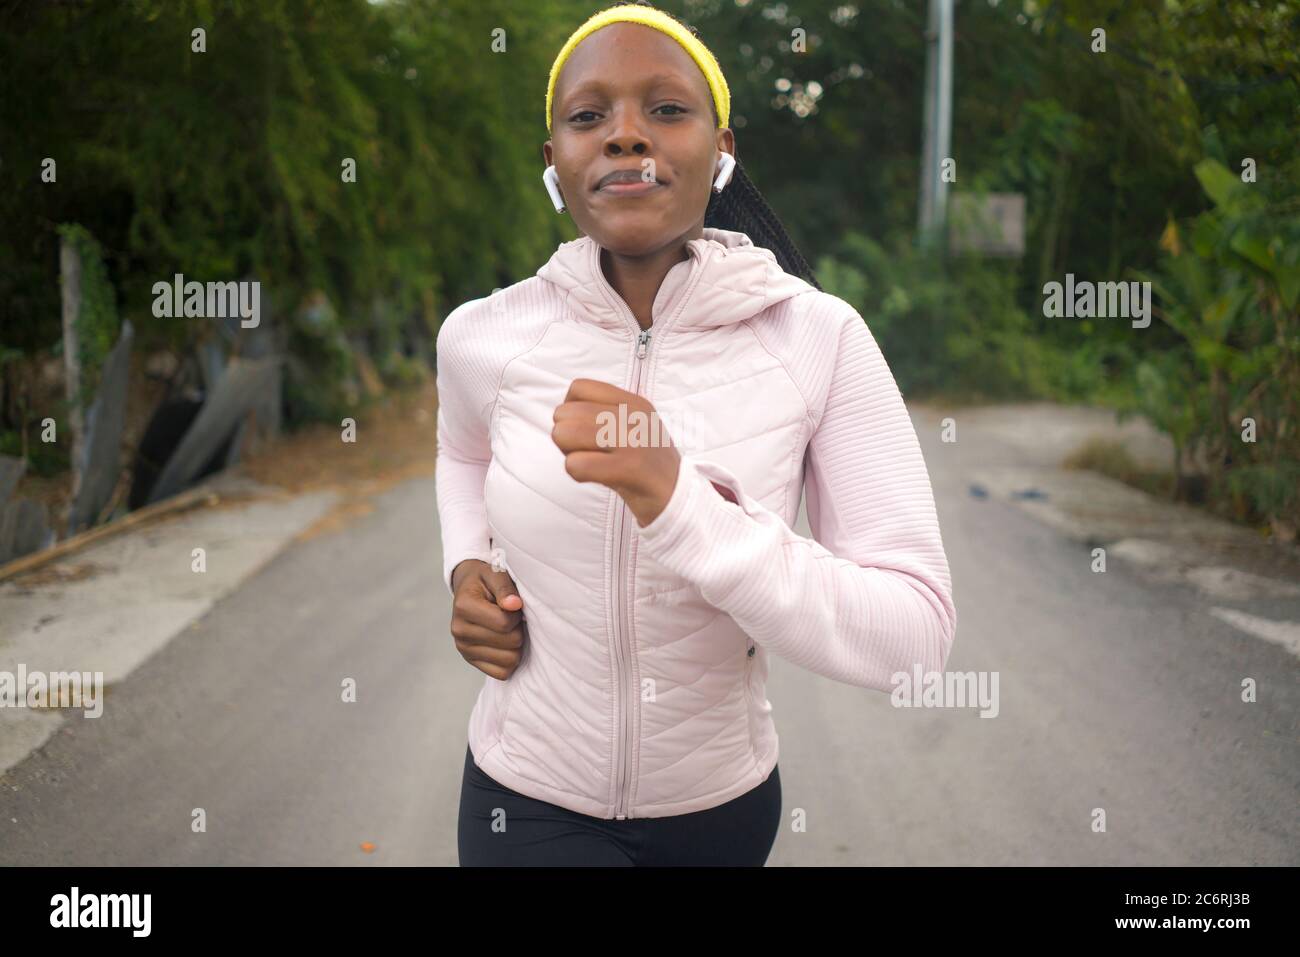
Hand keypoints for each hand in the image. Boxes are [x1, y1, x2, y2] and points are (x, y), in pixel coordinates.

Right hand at [450, 559, 526, 679]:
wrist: (470, 590)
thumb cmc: (486, 581)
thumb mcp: (495, 574)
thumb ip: (505, 588)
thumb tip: (515, 605)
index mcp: (464, 607)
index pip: (504, 623)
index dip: (516, 615)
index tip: (513, 606)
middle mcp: (459, 630)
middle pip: (511, 643)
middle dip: (518, 629)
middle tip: (511, 617)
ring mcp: (464, 648)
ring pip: (510, 660)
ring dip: (516, 645)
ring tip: (508, 629)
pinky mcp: (471, 661)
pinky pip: (503, 673)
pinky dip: (510, 660)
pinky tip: (505, 643)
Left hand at [551, 378, 680, 526]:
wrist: (678, 498)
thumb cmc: (645, 463)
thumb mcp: (634, 426)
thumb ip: (602, 413)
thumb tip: (561, 415)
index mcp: (633, 402)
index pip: (579, 388)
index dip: (569, 409)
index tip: (582, 429)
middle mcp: (633, 416)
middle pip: (566, 412)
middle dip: (564, 435)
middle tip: (583, 451)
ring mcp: (632, 441)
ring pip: (566, 434)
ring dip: (568, 453)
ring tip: (588, 461)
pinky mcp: (629, 469)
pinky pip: (576, 464)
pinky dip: (576, 473)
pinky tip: (593, 477)